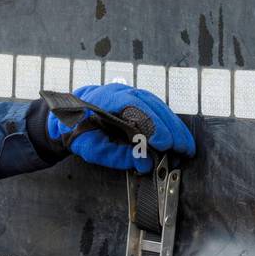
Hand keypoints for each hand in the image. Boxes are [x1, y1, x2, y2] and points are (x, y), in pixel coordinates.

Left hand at [43, 84, 195, 173]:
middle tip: (182, 149)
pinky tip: (178, 138)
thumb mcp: (92, 148)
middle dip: (169, 128)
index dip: (151, 124)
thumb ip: (117, 156)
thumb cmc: (78, 131)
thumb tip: (145, 163)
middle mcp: (120, 91)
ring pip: (157, 106)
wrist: (68, 117)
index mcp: (103, 100)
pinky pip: (157, 109)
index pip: (132, 106)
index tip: (164, 142)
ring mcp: (130, 93)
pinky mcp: (137, 101)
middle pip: (151, 105)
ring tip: (185, 146)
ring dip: (174, 126)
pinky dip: (170, 123)